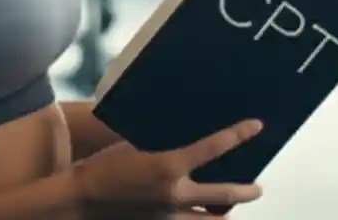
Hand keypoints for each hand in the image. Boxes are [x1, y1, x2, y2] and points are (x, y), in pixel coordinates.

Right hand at [70, 119, 264, 218]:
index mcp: (169, 165)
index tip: (256, 126)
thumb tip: (182, 143)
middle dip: (246, 191)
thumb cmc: (103, 167)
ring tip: (231, 212)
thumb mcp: (134, 147)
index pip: (213, 147)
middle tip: (257, 188)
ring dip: (225, 216)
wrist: (80, 201)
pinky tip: (200, 217)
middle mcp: (175, 194)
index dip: (238, 135)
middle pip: (225, 195)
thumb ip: (162, 148)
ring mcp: (169, 217)